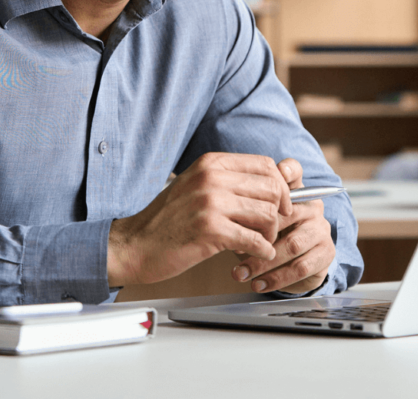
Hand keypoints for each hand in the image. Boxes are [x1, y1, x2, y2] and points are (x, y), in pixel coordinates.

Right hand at [107, 152, 292, 287]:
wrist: (136, 243)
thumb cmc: (167, 219)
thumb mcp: (196, 186)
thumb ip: (228, 181)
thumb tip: (272, 183)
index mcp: (211, 163)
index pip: (265, 165)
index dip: (281, 187)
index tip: (282, 204)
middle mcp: (212, 177)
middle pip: (271, 189)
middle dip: (279, 212)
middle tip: (270, 228)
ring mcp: (211, 202)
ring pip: (267, 214)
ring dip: (270, 234)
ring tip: (258, 243)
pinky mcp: (211, 230)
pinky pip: (255, 240)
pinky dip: (261, 251)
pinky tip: (253, 254)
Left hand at [231, 159, 334, 294]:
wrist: (288, 266)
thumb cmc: (264, 233)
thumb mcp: (251, 218)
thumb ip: (243, 209)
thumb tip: (223, 213)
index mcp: (294, 190)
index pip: (295, 171)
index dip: (287, 170)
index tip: (277, 172)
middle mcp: (311, 205)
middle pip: (288, 214)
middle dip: (258, 232)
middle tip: (233, 246)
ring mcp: (321, 228)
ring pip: (292, 244)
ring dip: (263, 262)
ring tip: (240, 272)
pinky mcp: (325, 253)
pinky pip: (300, 267)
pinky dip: (275, 278)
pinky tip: (258, 284)